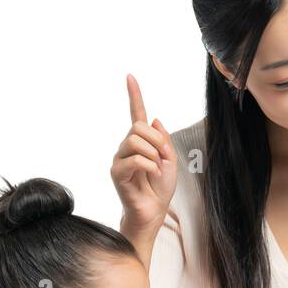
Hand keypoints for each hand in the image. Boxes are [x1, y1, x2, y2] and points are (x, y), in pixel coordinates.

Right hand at [111, 73, 177, 235]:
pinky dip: (149, 165)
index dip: (134, 95)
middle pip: (138, 126)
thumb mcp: (171, 160)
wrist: (154, 210)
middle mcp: (127, 147)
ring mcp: (120, 158)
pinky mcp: (117, 172)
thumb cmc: (160, 187)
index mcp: (141, 142)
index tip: (130, 77)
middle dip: (156, 140)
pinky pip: (134, 159)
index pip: (136, 113)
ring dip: (153, 153)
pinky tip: (152, 174)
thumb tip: (154, 119)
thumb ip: (163, 140)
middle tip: (163, 157)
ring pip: (135, 140)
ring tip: (157, 168)